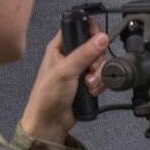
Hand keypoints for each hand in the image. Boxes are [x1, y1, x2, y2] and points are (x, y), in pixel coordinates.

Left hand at [21, 24, 108, 144]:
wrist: (50, 122)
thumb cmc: (47, 96)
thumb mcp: (66, 71)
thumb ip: (84, 53)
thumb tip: (101, 37)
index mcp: (60, 47)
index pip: (79, 27)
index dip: (91, 31)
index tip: (97, 43)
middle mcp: (70, 56)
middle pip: (96, 47)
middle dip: (97, 61)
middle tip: (90, 70)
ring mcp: (80, 70)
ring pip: (101, 63)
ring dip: (99, 75)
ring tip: (88, 84)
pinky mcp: (87, 82)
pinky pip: (102, 77)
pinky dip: (100, 85)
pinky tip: (91, 91)